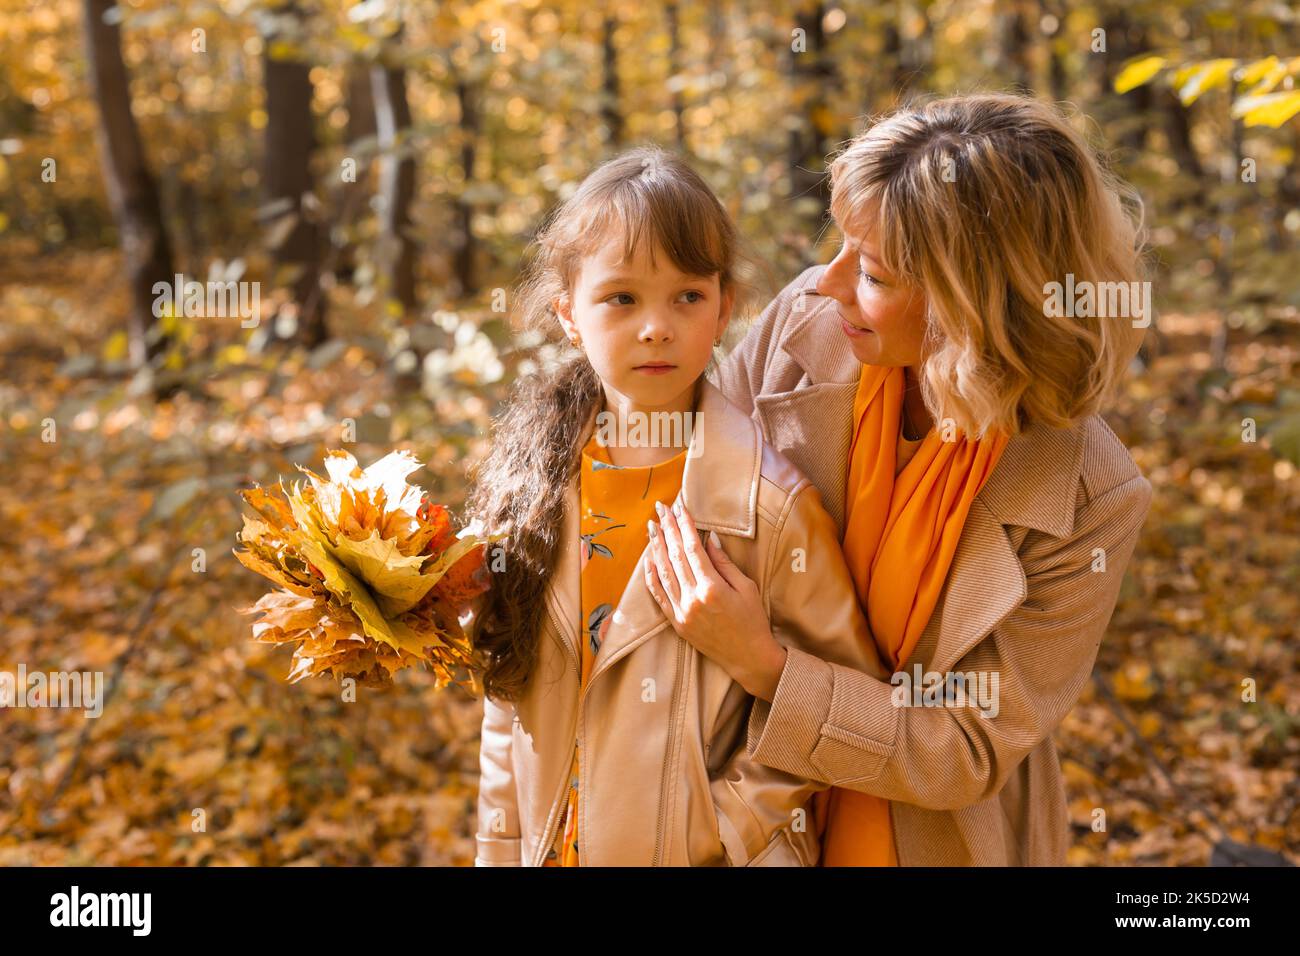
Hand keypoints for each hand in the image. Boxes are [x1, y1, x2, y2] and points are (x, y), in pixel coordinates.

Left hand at [644, 500, 787, 700]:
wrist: (749, 658)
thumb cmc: (753, 621)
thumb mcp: (746, 588)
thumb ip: (724, 563)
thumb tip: (708, 539)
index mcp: (712, 588)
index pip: (693, 548)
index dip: (685, 525)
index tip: (679, 507)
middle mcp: (692, 599)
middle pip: (675, 555)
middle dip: (668, 528)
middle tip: (661, 507)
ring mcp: (682, 612)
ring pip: (663, 572)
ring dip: (656, 547)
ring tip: (652, 526)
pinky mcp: (676, 623)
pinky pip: (658, 595)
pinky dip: (651, 576)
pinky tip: (648, 559)